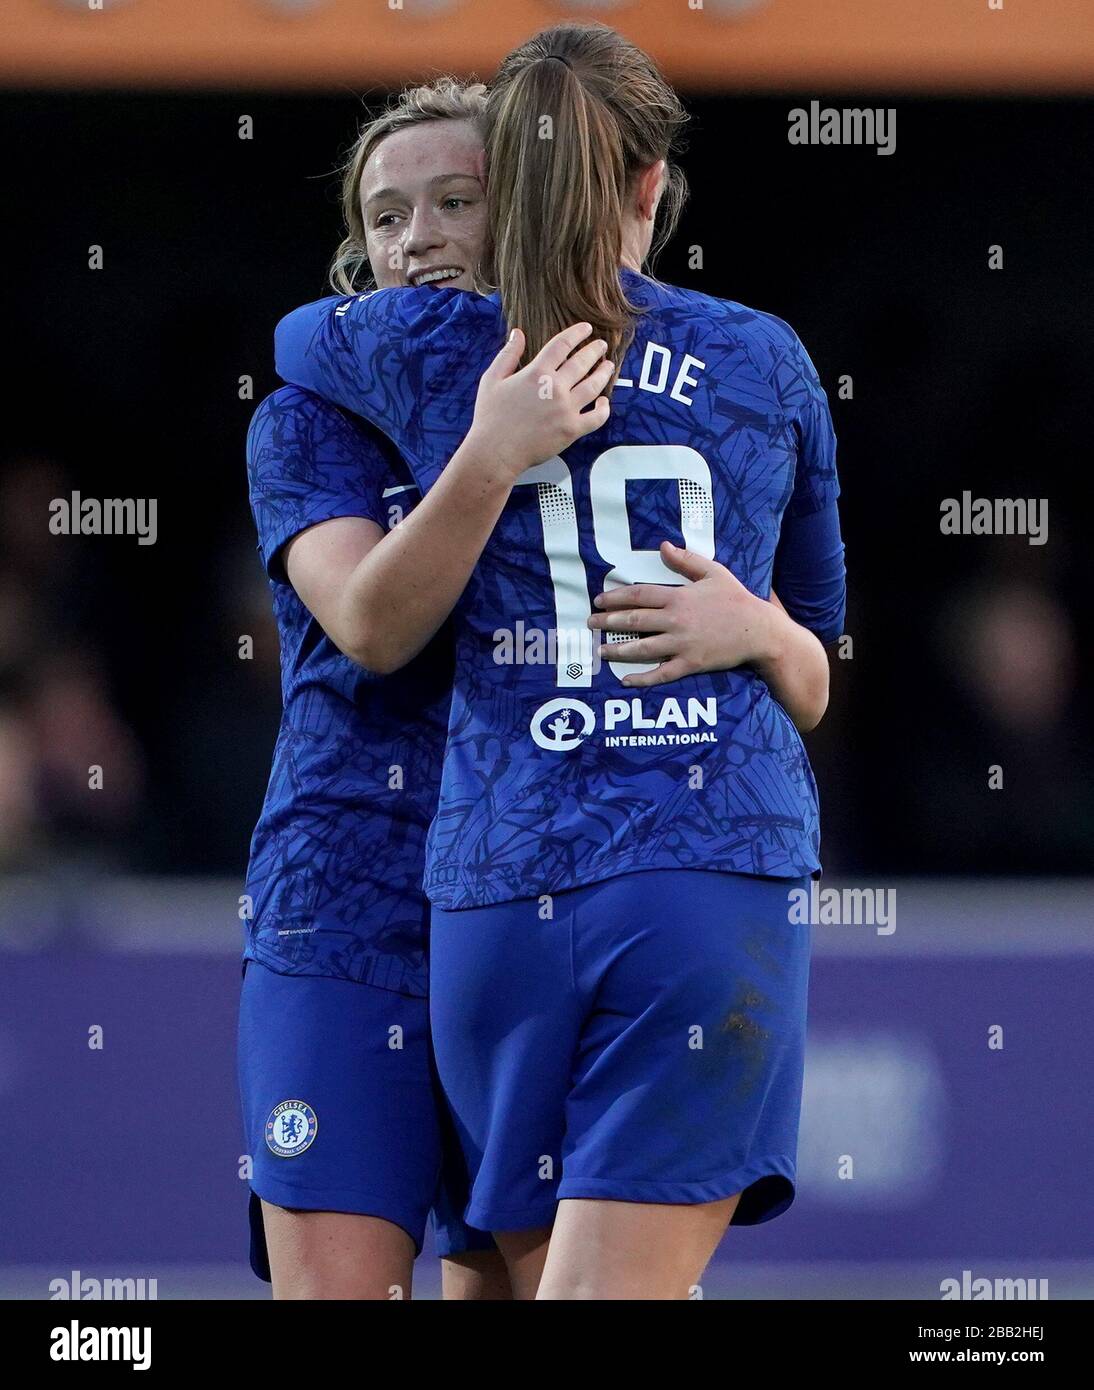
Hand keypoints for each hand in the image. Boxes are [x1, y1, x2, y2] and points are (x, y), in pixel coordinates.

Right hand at [464, 324, 612, 481]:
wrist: (496, 451)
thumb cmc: (490, 417)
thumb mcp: (492, 379)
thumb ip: (507, 354)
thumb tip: (517, 333)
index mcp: (537, 372)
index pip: (562, 344)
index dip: (577, 333)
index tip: (586, 329)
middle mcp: (555, 388)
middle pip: (583, 362)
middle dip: (595, 350)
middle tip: (601, 345)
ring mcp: (566, 409)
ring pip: (594, 386)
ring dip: (604, 373)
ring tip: (608, 366)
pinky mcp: (572, 430)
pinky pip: (597, 417)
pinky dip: (604, 408)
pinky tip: (603, 402)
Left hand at [587, 541, 777, 687]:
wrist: (758, 630)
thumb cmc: (736, 600)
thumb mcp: (713, 572)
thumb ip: (686, 560)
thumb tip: (664, 546)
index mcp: (678, 597)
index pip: (638, 595)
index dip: (615, 598)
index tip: (599, 600)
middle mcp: (676, 620)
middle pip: (634, 621)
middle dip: (608, 622)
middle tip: (590, 623)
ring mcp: (682, 644)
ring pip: (642, 648)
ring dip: (618, 650)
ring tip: (601, 650)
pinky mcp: (690, 663)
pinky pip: (661, 673)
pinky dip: (642, 678)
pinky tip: (625, 680)